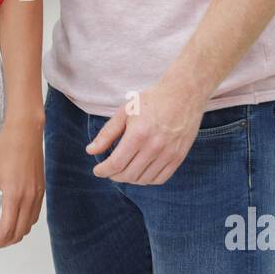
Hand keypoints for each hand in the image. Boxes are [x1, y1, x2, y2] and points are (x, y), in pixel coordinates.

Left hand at [0, 115, 44, 256]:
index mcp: (14, 196)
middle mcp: (29, 199)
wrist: (25, 133)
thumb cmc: (4, 150)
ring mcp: (37, 195)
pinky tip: (11, 221)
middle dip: (2, 244)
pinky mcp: (41, 191)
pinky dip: (22, 225)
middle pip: (17, 234)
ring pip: (27, 227)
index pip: (5, 232)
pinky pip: (33, 216)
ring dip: (12, 236)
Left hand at [85, 81, 205, 184]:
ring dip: (130, 179)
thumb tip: (90, 151)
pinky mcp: (179, 157)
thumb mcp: (125, 112)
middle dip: (114, 176)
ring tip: (123, 170)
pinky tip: (140, 171)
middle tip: (109, 170)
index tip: (97, 170)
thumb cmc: (151, 100)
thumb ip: (107, 133)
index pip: (116, 164)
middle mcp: (154, 147)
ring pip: (143, 180)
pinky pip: (160, 179)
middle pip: (128, 175)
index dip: (103, 171)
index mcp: (138, 134)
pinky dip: (147, 179)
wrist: (184, 94)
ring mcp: (169, 154)